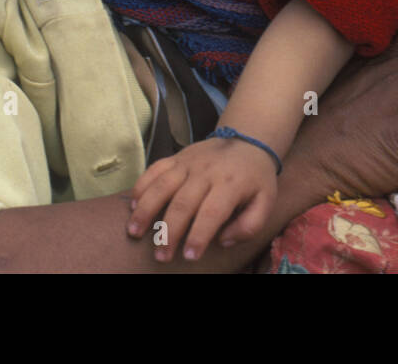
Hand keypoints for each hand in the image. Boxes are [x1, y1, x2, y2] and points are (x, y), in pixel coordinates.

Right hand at [126, 136, 277, 261]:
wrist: (247, 140)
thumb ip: (250, 224)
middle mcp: (206, 172)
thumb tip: (223, 240)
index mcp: (230, 184)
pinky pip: (155, 169)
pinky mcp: (176, 157)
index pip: (211, 212)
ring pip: (163, 185)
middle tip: (161, 256)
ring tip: (135, 232)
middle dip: (169, 232)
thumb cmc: (255, 178)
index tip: (189, 256)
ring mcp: (188, 162)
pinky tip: (132, 205)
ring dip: (146, 209)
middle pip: (183, 203)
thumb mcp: (266, 201)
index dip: (198, 236)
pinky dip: (141, 186)